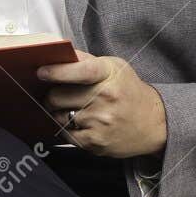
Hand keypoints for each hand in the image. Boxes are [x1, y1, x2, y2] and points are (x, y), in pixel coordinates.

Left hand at [37, 52, 166, 158]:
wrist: (154, 123)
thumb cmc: (128, 92)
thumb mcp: (114, 68)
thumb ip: (85, 61)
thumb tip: (56, 54)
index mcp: (108, 74)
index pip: (80, 70)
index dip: (57, 71)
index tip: (41, 73)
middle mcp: (105, 97)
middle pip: (58, 96)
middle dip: (52, 96)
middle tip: (57, 96)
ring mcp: (100, 121)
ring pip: (59, 116)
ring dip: (60, 113)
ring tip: (76, 110)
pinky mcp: (96, 142)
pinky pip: (66, 134)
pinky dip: (68, 129)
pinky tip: (82, 124)